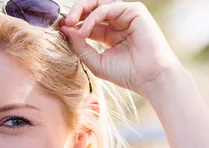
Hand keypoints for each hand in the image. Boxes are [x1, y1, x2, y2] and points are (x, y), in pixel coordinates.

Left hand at [60, 0, 182, 96]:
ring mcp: (126, 15)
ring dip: (80, 11)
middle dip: (74, 13)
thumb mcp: (96, 61)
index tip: (59, 30)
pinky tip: (85, 31)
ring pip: (98, 4)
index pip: (86, 23)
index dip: (72, 25)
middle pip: (91, 9)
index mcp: (108, 34)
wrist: (150, 78)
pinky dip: (93, 17)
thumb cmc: (127, 74)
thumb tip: (65, 30)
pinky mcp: (135, 11)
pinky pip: (107, 7)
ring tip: (70, 25)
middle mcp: (117, 22)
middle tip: (63, 23)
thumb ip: (80, 46)